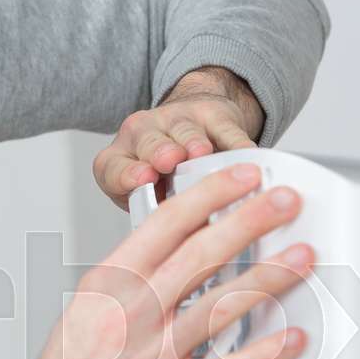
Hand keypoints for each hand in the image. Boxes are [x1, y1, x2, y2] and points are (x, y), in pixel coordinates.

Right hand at [0, 162, 310, 358]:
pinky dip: (264, 354)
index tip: (243, 175)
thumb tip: (174, 237)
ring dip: (269, 277)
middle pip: (200, 255)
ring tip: (303, 255)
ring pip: (220, 308)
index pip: (165, 223)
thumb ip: (132, 272)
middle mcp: (131, 316)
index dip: (211, 193)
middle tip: (286, 201)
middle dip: (251, 221)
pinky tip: (291, 337)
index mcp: (109, 285)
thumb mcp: (87, 305)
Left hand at [92, 66, 265, 210]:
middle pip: (148, 143)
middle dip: (158, 152)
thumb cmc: (163, 176)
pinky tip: (244, 155)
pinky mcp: (211, 114)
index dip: (127, 174)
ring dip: (192, 142)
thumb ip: (153, 216)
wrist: (189, 130)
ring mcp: (176, 120)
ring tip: (201, 154)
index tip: (143, 180)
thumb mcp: (147, 200)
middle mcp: (142, 134)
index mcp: (120, 161)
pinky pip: (226, 130)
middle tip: (168, 161)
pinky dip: (236, 144)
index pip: (115, 168)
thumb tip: (174, 244)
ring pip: (184, 131)